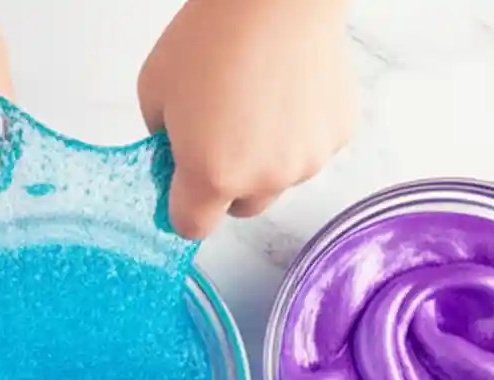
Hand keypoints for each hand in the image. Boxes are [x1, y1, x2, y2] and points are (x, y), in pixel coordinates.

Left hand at [139, 0, 356, 237]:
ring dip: (267, 157)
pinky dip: (299, 133)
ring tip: (259, 102)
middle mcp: (263, 180)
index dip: (184, 207)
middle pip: (242, 208)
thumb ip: (162, 140)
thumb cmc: (210, 37)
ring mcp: (307, 161)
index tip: (183, 186)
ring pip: (280, 178)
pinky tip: (289, 92)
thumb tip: (176, 156)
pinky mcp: (338, 136)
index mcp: (211, 176)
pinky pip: (311, 150)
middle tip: (221, 135)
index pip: (192, 227)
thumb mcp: (154, 91)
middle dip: (228, 184)